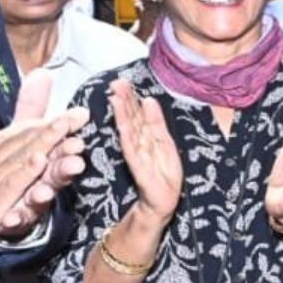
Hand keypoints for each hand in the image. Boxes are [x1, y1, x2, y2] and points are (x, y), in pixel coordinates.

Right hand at [0, 75, 89, 260]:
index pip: (24, 131)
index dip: (51, 122)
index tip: (79, 112)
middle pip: (27, 141)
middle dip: (56, 128)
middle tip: (81, 115)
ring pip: (21, 160)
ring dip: (46, 147)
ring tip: (68, 133)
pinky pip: (7, 187)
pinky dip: (23, 174)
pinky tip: (39, 162)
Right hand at [111, 78, 182, 222]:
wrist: (164, 200)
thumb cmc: (164, 173)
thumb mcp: (165, 142)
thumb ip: (157, 122)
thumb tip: (149, 99)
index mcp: (145, 137)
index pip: (137, 114)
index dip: (130, 98)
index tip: (123, 82)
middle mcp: (139, 144)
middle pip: (131, 119)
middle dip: (124, 101)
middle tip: (117, 83)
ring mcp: (138, 155)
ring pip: (129, 131)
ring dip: (123, 115)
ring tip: (116, 98)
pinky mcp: (139, 169)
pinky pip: (133, 151)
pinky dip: (128, 138)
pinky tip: (123, 126)